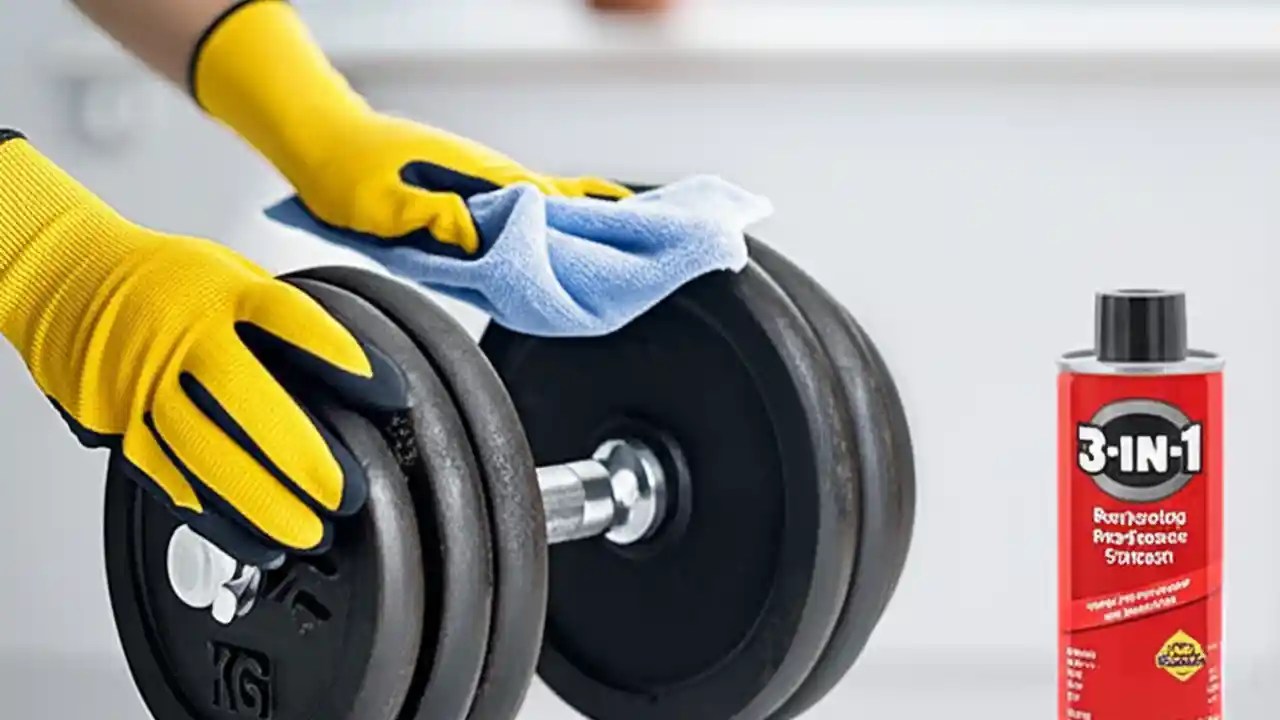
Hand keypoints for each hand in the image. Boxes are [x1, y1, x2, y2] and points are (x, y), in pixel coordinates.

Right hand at [0, 135, 405, 564]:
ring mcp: (145, 386)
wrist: (71, 280)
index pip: (293, 322)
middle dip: (301, 455)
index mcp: (222, 293)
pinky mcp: (123, 428)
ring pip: (205, 454)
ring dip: (261, 502)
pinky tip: (259, 543)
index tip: (393, 393)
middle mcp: (182, 339)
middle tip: (345, 492)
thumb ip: (288, 317)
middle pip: (245, 401)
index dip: (347, 359)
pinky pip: (172, 482)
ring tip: (308, 531)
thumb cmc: (170, 282)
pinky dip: (217, 520)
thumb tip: (362, 368)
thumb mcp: (236, 275)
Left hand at [289, 111, 632, 253]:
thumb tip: (476, 236)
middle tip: (642, 261)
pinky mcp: (473, 201)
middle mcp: (493, 182)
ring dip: (579, 236)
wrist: (324, 147)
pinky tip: (560, 259)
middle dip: (602, 229)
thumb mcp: (380, 205)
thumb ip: (428, 219)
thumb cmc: (348, 175)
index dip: (594, 218)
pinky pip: (522, 221)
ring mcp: (485, 190)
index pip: (554, 201)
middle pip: (564, 208)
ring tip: (617, 267)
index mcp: (481, 181)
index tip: (632, 236)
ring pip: (546, 215)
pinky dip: (548, 236)